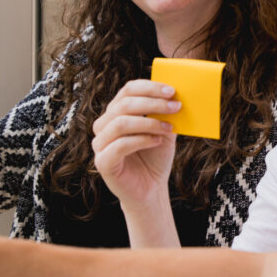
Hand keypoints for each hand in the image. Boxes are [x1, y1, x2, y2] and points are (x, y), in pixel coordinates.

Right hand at [91, 80, 178, 212]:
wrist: (151, 189)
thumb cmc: (155, 158)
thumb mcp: (164, 130)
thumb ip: (166, 113)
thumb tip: (175, 94)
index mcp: (116, 112)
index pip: (128, 90)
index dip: (149, 87)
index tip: (172, 91)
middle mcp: (104, 125)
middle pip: (124, 104)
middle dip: (153, 103)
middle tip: (175, 106)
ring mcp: (100, 143)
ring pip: (121, 123)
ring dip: (149, 123)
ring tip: (169, 127)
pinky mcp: (103, 162)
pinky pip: (120, 145)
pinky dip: (142, 140)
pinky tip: (158, 141)